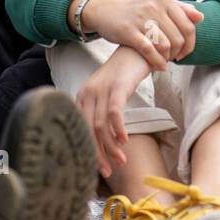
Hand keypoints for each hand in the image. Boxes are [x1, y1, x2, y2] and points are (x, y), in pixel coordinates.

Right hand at [70, 0, 202, 69]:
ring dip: (168, 57)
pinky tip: (158, 66)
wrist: (108, 10)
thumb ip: (181, 9)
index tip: (184, 52)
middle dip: (178, 52)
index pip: (189, 26)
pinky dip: (157, 61)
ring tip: (164, 60)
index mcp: (165, 1)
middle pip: (178, 38)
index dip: (190, 43)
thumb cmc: (138, 11)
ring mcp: (141, 19)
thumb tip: (200, 17)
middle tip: (173, 57)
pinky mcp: (128, 31)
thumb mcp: (159, 4)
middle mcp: (155, 8)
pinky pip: (148, 50)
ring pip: (165, 45)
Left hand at [74, 45, 152, 178]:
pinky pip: (114, 112)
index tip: (98, 168)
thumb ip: (102, 111)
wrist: (138, 48)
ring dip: (111, 147)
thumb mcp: (109, 93)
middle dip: (97, 154)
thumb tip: (105, 139)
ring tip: (121, 160)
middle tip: (107, 172)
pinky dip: (118, 129)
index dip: (88, 150)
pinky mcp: (117, 86)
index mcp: (83, 96)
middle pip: (88, 131)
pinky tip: (125, 141)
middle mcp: (88, 93)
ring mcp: (101, 89)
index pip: (81, 129)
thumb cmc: (126, 74)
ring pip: (101, 125)